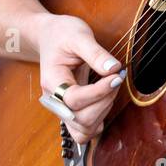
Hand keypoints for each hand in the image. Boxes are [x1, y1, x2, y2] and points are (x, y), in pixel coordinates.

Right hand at [35, 12, 124, 145]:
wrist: (49, 37)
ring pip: (83, 130)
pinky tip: (106, 99)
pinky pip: (84, 130)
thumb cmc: (62, 35)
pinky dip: (99, 121)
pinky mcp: (72, 111)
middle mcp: (55, 100)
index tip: (116, 76)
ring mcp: (62, 108)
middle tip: (116, 78)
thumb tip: (114, 69)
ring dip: (103, 112)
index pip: (75, 99)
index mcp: (52, 81)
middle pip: (80, 120)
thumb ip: (96, 53)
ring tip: (111, 86)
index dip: (99, 92)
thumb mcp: (78, 36)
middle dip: (104, 101)